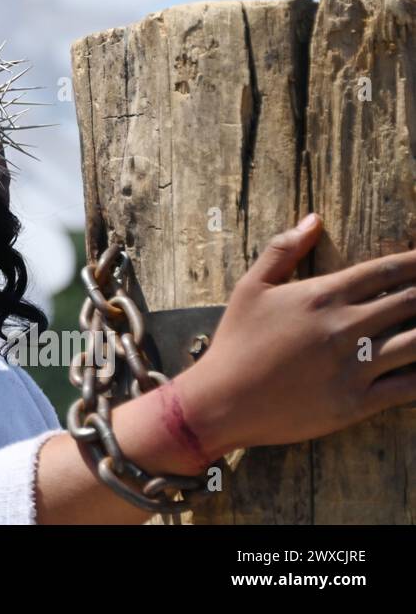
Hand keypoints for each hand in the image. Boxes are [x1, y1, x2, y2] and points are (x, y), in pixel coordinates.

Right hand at [174, 213, 415, 456]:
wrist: (223, 400)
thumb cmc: (235, 342)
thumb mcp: (250, 288)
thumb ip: (283, 250)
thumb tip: (313, 219)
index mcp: (322, 295)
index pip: (385, 271)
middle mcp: (345, 327)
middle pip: (410, 301)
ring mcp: (355, 366)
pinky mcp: (357, 402)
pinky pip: (409, 387)